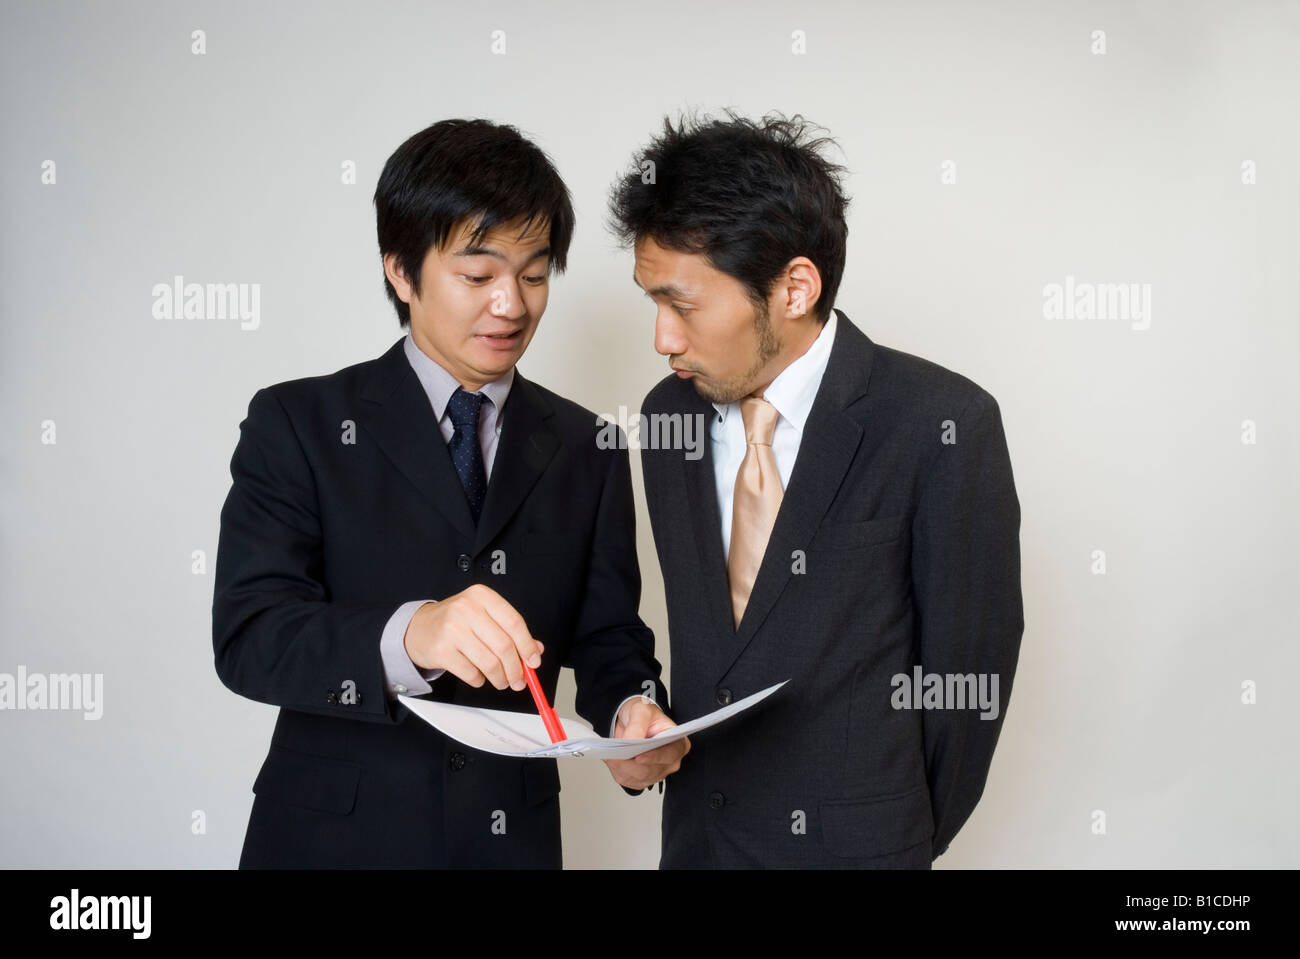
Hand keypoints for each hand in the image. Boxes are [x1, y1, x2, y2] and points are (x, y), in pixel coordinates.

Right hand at [403, 584, 542, 691]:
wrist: (418, 628)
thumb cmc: (454, 621)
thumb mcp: (483, 616)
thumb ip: (510, 630)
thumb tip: (535, 650)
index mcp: (482, 596)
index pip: (514, 622)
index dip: (527, 646)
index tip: (534, 661)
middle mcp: (467, 609)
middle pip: (504, 645)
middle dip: (516, 668)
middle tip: (520, 680)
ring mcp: (452, 629)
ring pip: (490, 662)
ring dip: (500, 678)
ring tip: (502, 681)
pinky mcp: (442, 650)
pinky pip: (471, 673)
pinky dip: (480, 680)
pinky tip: (479, 676)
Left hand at [604, 699, 689, 790]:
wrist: (630, 720)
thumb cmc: (643, 715)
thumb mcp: (641, 710)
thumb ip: (637, 725)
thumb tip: (631, 741)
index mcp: (677, 744)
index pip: (670, 755)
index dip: (655, 758)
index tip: (639, 757)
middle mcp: (669, 762)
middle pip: (651, 770)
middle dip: (631, 763)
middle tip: (616, 753)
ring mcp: (656, 772)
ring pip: (637, 778)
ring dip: (622, 767)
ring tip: (611, 754)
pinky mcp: (642, 779)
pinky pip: (628, 780)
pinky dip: (617, 770)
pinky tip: (613, 759)